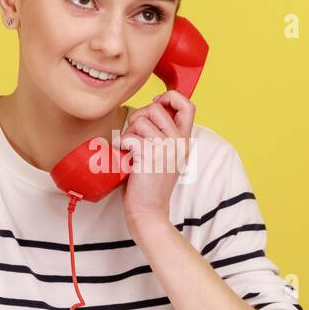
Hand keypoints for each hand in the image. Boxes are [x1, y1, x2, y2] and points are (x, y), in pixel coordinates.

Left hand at [114, 90, 195, 232]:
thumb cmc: (150, 185)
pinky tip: (123, 157)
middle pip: (155, 108)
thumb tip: (144, 116)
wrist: (149, 212)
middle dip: (138, 117)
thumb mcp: (164, 157)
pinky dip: (120, 144)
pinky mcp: (150, 155)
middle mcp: (178, 142)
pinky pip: (128, 136)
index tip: (156, 103)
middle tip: (134, 136)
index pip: (187, 105)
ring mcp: (165, 148)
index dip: (170, 97)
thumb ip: (162, 137)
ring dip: (128, 133)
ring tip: (129, 151)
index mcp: (183, 141)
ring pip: (139, 120)